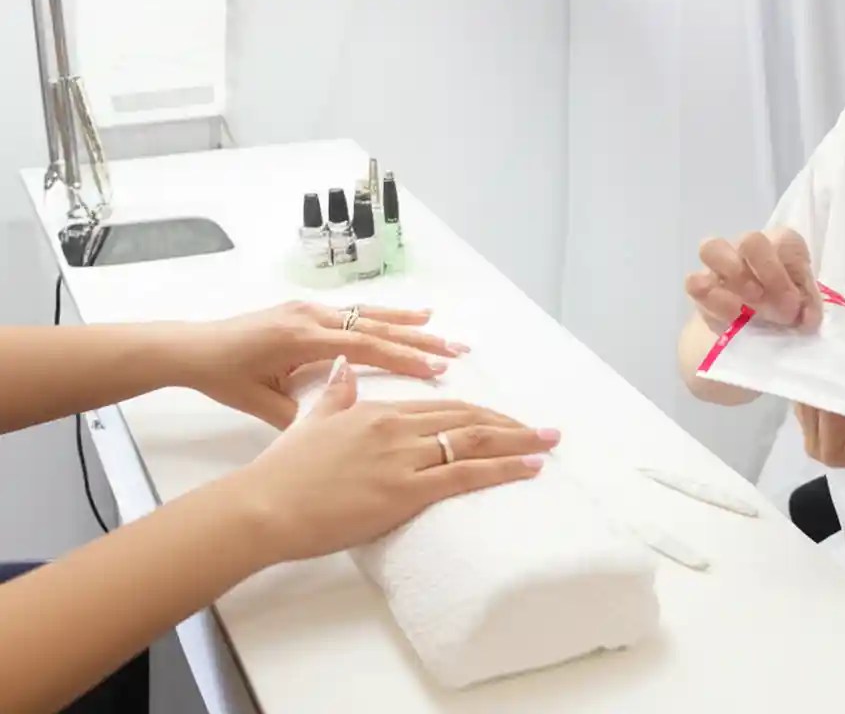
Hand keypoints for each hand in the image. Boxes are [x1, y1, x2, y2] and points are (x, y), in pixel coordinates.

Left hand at [181, 301, 470, 428]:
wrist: (190, 348)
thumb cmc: (223, 378)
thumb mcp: (262, 406)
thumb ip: (304, 414)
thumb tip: (342, 424)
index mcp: (301, 338)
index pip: (363, 347)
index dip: (403, 358)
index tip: (436, 369)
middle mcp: (310, 317)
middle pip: (375, 326)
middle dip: (419, 339)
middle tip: (456, 350)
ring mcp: (309, 310)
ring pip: (368, 315)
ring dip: (408, 323)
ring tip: (443, 329)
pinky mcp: (307, 310)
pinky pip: (355, 311)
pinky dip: (385, 315)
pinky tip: (409, 315)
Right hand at [226, 358, 560, 563]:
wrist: (264, 505)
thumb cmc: (282, 472)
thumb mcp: (311, 423)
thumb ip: (335, 395)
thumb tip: (343, 369)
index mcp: (377, 411)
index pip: (443, 408)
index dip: (479, 414)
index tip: (506, 420)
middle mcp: (397, 428)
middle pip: (468, 420)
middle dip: (511, 425)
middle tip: (545, 430)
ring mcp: (403, 457)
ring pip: (474, 442)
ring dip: (519, 441)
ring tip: (549, 442)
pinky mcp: (405, 490)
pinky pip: (466, 474)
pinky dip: (504, 468)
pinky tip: (530, 466)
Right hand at [685, 228, 822, 330]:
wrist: (759, 323)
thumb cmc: (786, 305)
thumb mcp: (806, 305)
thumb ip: (809, 306)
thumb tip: (807, 318)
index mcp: (781, 244)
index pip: (787, 244)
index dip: (790, 274)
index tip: (794, 304)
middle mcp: (749, 246)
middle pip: (751, 240)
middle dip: (765, 273)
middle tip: (771, 301)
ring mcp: (722, 263)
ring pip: (711, 248)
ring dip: (731, 277)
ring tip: (745, 308)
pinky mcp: (702, 286)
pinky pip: (695, 282)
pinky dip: (710, 299)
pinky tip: (729, 318)